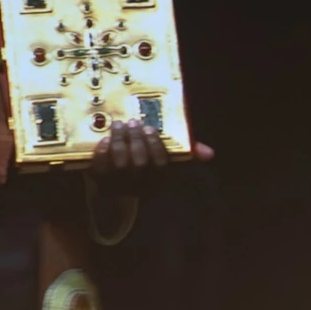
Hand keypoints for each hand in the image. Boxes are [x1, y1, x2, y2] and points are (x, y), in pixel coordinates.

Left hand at [88, 119, 214, 195]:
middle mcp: (140, 185)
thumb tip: (210, 153)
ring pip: (120, 165)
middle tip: (132, 122)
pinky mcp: (101, 183)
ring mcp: (119, 186)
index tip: (150, 128)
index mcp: (158, 179)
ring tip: (118, 126)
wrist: (117, 186)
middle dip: (136, 140)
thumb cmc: (147, 164)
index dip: (155, 146)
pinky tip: (105, 141)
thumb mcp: (169, 159)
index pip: (160, 164)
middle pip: (139, 164)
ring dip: (119, 142)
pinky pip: (100, 170)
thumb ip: (188, 152)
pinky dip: (102, 154)